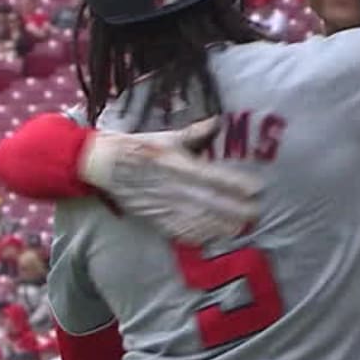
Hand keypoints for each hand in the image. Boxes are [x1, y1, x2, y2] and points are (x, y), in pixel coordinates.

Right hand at [78, 117, 262, 245]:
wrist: (103, 165)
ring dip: (219, 224)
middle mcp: (172, 186)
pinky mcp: (154, 218)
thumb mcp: (165, 137)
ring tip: (241, 228)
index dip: (234, 183)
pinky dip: (196, 235)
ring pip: (196, 218)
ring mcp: (163, 205)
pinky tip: (213, 238)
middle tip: (256, 212)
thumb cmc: (137, 147)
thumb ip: (193, 133)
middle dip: (233, 208)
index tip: (255, 188)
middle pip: (208, 200)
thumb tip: (218, 120)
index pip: (211, 176)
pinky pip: (178, 230)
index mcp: (176, 163)